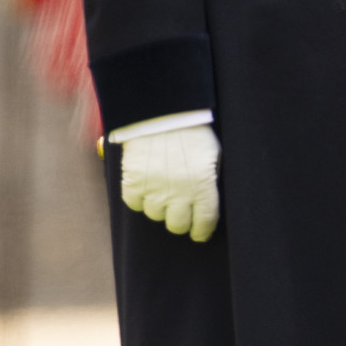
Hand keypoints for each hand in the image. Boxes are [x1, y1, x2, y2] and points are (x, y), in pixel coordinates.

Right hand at [120, 121, 219, 241]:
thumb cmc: (192, 131)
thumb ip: (211, 180)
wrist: (161, 111)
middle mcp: (179, 193)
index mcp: (203, 187)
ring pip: (155, 215)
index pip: (204, 222)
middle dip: (180, 221)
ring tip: (162, 190)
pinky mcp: (133, 182)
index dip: (201, 231)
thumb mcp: (213, 155)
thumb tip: (209, 201)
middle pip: (177, 225)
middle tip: (179, 211)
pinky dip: (139, 198)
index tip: (198, 233)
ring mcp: (154, 189)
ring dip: (159, 207)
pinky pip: (134, 203)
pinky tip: (145, 186)